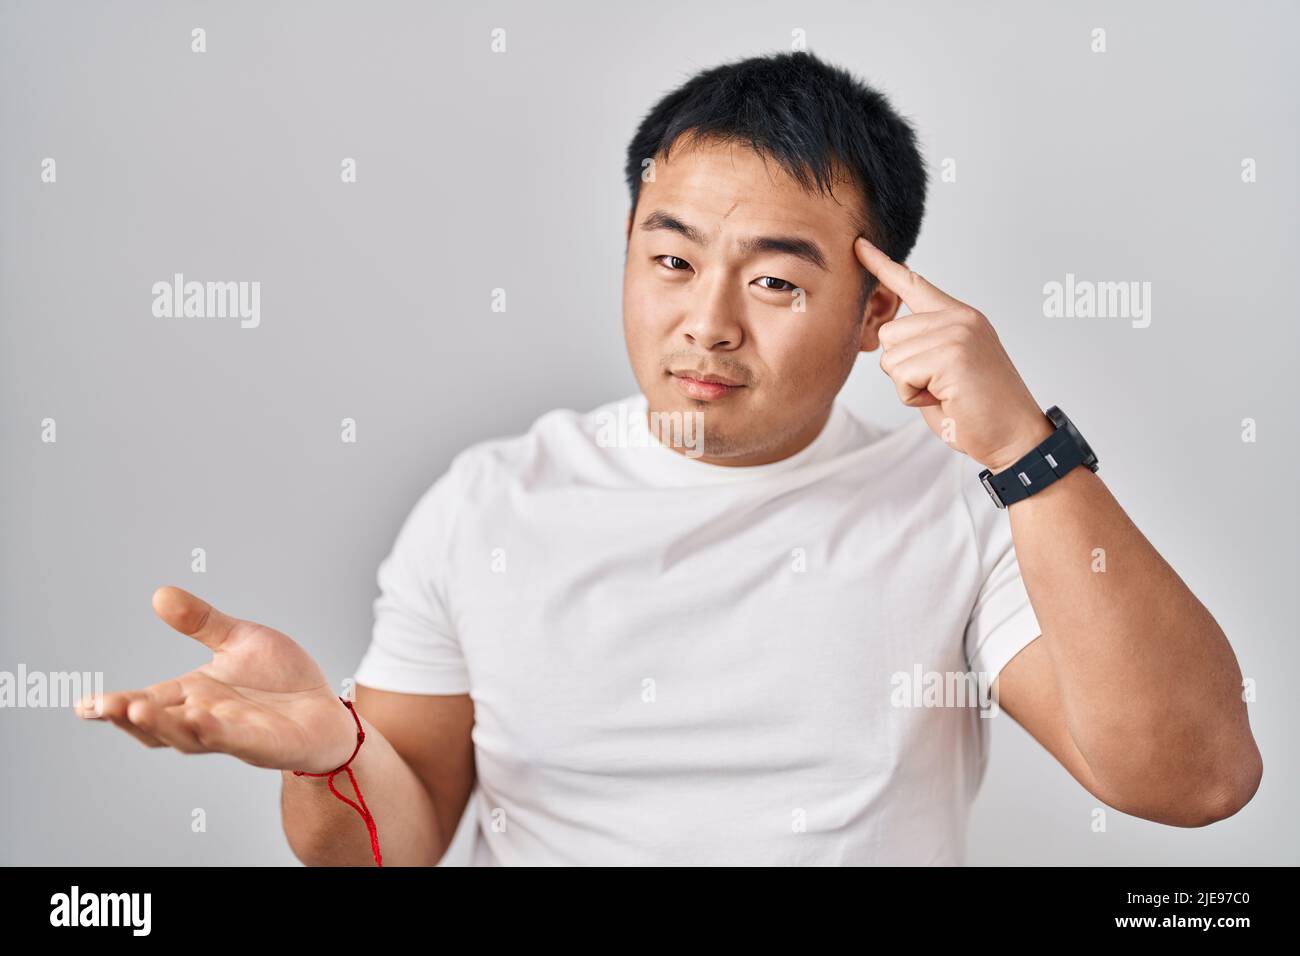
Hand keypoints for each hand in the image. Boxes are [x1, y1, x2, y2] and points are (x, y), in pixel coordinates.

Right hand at [73, 587, 358, 773]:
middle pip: (156, 724)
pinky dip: (213, 731)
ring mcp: (231, 734)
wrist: (327, 711)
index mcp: (193, 694)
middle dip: (128, 716)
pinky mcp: (261, 744)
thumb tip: (160, 594)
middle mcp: (204, 718)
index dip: (113, 705)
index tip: (82, 705)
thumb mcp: (240, 640)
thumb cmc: (282, 680)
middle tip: (101, 706)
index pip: (145, 700)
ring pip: (186, 736)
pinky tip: (198, 719)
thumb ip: (202, 622)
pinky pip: (233, 739)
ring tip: (136, 708)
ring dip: (162, 724)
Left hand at [855, 236, 1053, 472]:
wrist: (1015, 436)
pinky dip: (914, 396)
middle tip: (940, 386)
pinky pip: (901, 375)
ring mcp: (957, 333)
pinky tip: (945, 399)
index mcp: (959, 317)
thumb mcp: (945, 369)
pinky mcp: (952, 355)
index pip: (913, 284)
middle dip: (903, 369)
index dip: (882, 265)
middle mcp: (959, 318)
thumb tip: (887, 340)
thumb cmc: (978, 410)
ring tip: (945, 393)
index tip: (858, 245)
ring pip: (891, 357)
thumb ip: (922, 346)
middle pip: (889, 334)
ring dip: (909, 386)